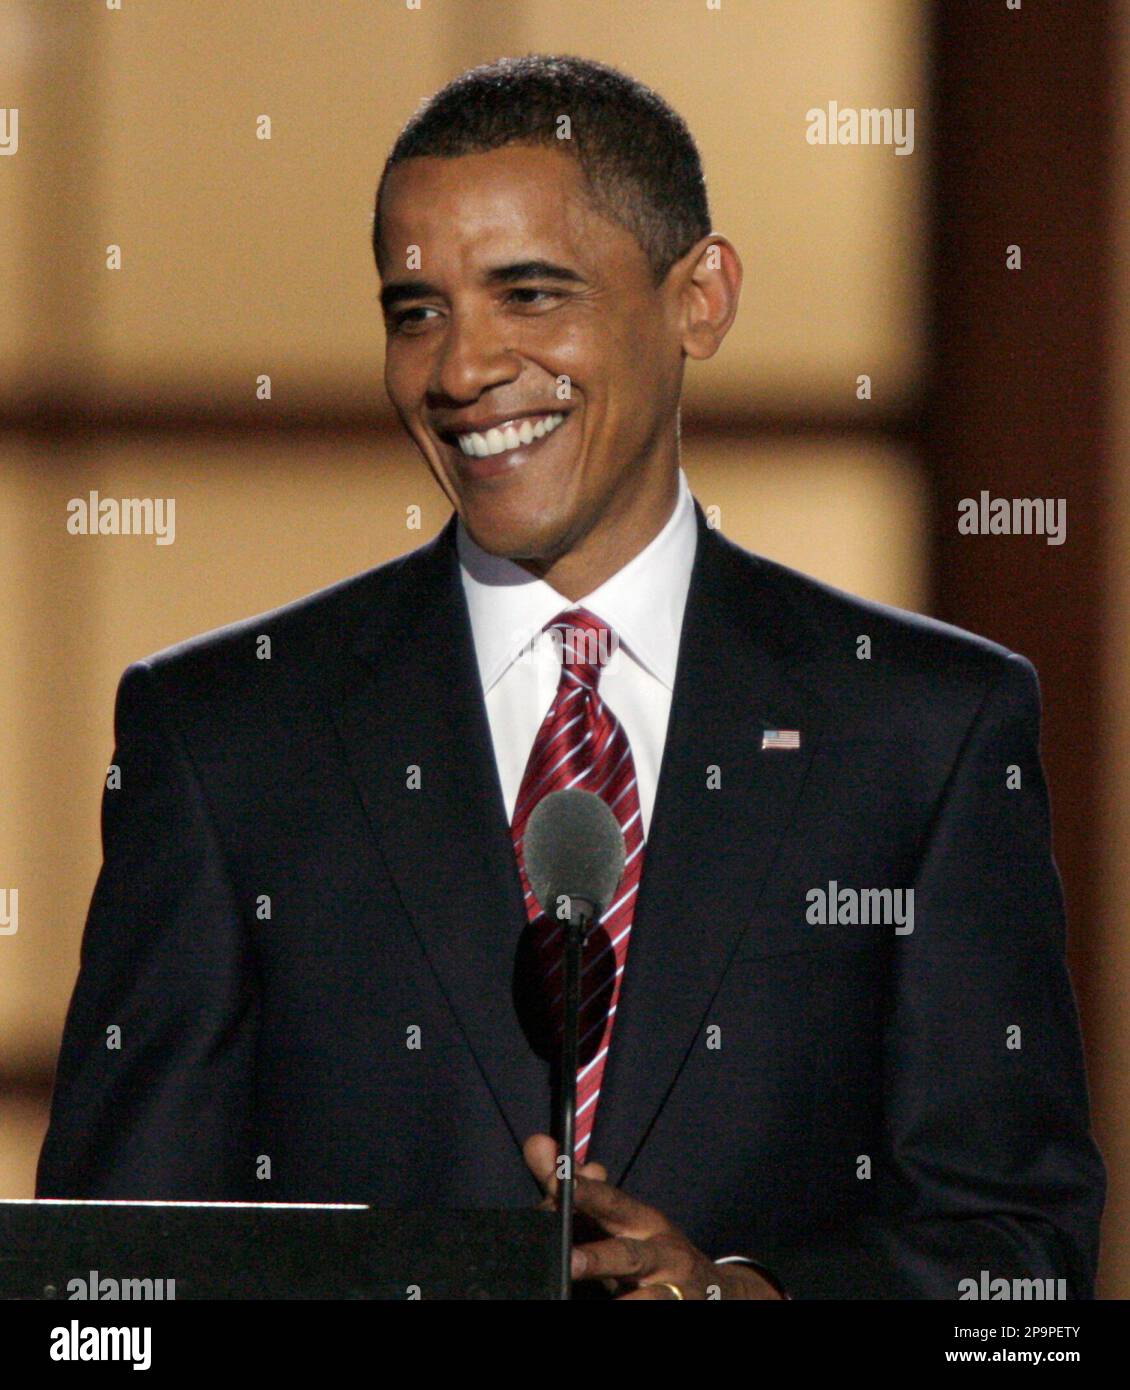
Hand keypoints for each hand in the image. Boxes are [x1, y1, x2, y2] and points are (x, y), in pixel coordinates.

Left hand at [523, 1133, 783, 1299]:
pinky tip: (622, 1309)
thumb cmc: (653, 1250)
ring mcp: (673, 1287)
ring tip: (600, 1297)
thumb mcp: (621, 1220)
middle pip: (627, 1254)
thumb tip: (537, 1144)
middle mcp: (660, 1252)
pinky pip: (657, 1309)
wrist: (715, 1290)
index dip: (587, 1191)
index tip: (559, 1179)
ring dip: (624, 1299)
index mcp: (642, 1221)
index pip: (611, 1202)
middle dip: (598, 1257)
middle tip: (569, 1259)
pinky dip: (637, 1309)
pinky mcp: (680, 1309)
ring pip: (648, 1295)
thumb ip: (576, 1187)